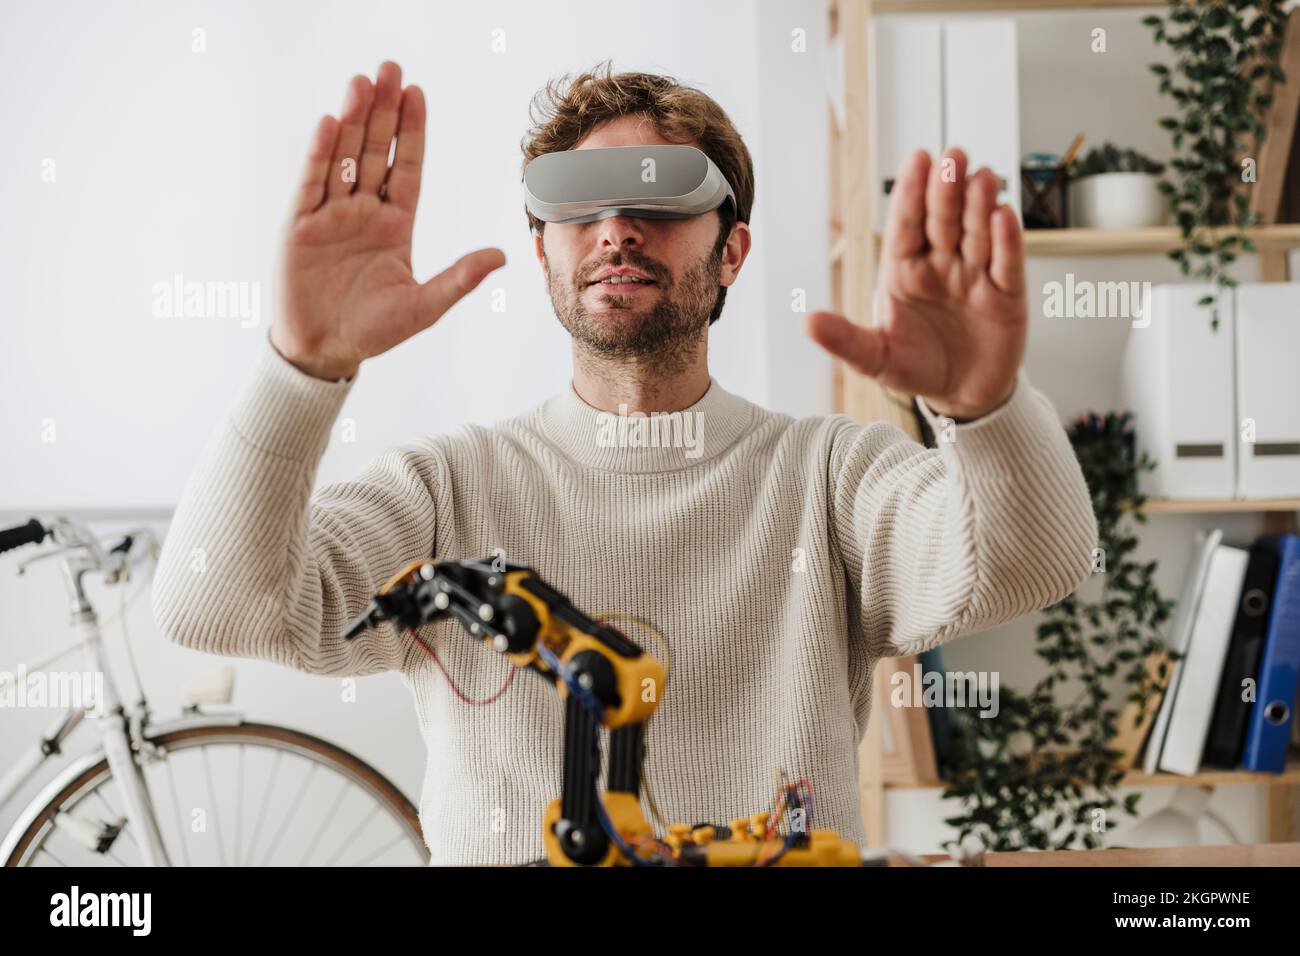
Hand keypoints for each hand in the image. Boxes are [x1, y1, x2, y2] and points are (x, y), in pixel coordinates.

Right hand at [271, 61, 505, 380]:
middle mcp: (363, 212)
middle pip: (375, 151)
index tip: (418, 93)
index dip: (411, 132)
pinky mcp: (299, 226)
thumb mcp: (424, 306)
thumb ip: (459, 279)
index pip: (406, 167)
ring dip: (352, 120)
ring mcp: (330, 215)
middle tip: (391, 68)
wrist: (324, 350)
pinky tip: (330, 124)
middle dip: (384, 111)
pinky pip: (311, 183)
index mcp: (395, 225)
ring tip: (362, 82)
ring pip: (343, 158)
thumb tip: (502, 257)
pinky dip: (319, 154)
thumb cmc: (375, 331)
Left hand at [806, 147, 1027, 421]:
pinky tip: (1003, 215)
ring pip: (977, 232)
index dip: (911, 193)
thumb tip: (808, 323)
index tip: (917, 160)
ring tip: (980, 177)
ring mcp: (975, 276)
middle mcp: (940, 265)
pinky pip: (1007, 262)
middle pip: (943, 220)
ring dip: (980, 204)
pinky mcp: (1007, 294)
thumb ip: (845, 340)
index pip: (906, 224)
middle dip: (947, 188)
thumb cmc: (916, 368)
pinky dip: (1007, 240)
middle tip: (951, 157)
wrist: (961, 396)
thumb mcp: (876, 358)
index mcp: (904, 270)